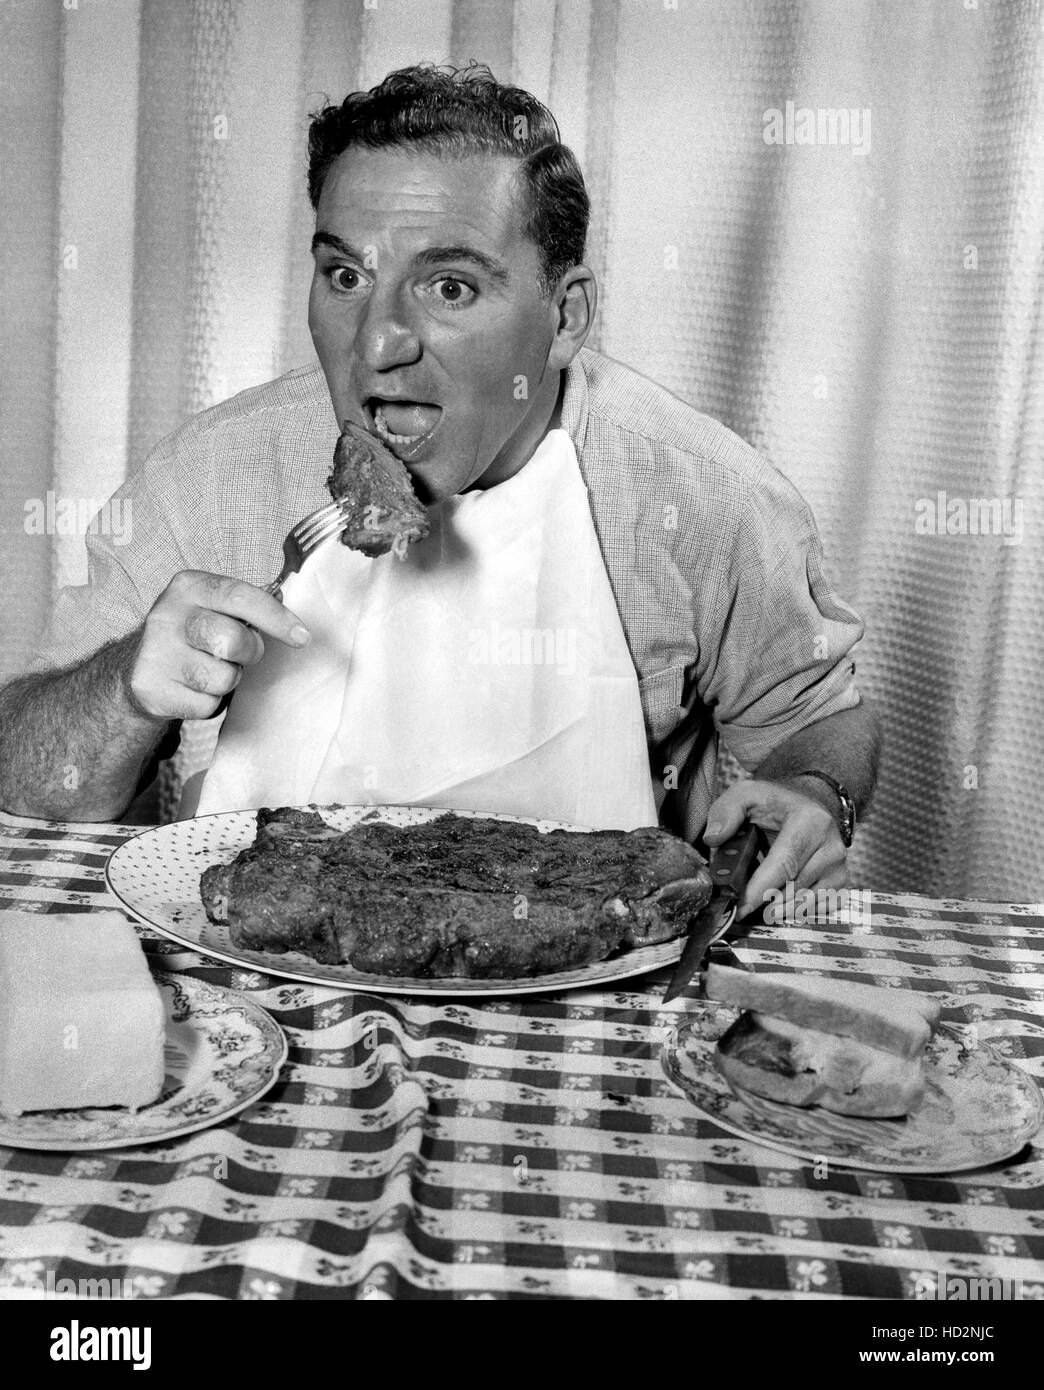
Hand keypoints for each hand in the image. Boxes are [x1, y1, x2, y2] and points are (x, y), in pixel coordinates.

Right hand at [125, 571, 309, 720]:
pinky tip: (193, 688)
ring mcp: (156, 652)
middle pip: (232, 640)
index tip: (301, 636)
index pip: (239, 596)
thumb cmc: (192, 634)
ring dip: (228, 680)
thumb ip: (248, 608)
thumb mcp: (213, 607)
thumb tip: (294, 623)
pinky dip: (209, 702)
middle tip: (241, 654)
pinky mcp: (150, 687)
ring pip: (221, 678)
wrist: (137, 666)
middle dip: (249, 652)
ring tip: (211, 669)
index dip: (276, 617)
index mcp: (188, 587)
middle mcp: (167, 615)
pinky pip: (205, 705)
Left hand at [703, 778, 846, 922]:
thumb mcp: (746, 795)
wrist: (807, 804)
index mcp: (810, 821)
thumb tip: (714, 838)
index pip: (785, 864)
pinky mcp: (840, 881)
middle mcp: (831, 845)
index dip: (760, 889)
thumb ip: (726, 811)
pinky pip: (819, 908)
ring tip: (760, 903)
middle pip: (795, 888)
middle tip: (742, 907)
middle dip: (765, 902)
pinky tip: (781, 902)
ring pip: (806, 902)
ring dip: (779, 908)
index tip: (741, 907)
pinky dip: (797, 911)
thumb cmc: (774, 804)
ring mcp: (838, 866)